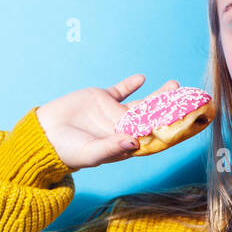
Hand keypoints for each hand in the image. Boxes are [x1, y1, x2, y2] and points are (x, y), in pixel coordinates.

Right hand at [36, 76, 180, 170]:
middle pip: (152, 118)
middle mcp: (122, 129)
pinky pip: (119, 90)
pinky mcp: (100, 100)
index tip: (187, 123)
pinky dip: (130, 84)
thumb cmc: (66, 151)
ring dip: (157, 95)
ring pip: (141, 103)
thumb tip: (135, 142)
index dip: (169, 131)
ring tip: (173, 85)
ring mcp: (112, 114)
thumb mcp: (90, 153)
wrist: (44, 135)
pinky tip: (142, 78)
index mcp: (123, 145)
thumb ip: (112, 148)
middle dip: (170, 109)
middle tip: (186, 98)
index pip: (152, 137)